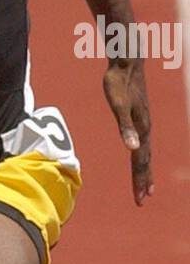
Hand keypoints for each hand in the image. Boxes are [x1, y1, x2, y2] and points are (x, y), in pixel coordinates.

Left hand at [102, 59, 152, 204]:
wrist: (127, 63)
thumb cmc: (119, 83)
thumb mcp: (118, 105)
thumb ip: (125, 127)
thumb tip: (132, 147)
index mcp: (141, 129)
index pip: (140, 161)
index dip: (139, 180)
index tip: (140, 198)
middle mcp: (145, 129)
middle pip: (144, 160)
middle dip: (143, 181)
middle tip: (141, 200)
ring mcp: (143, 123)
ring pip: (145, 152)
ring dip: (144, 171)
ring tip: (145, 187)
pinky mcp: (139, 118)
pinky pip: (141, 143)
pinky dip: (141, 155)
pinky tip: (139, 156)